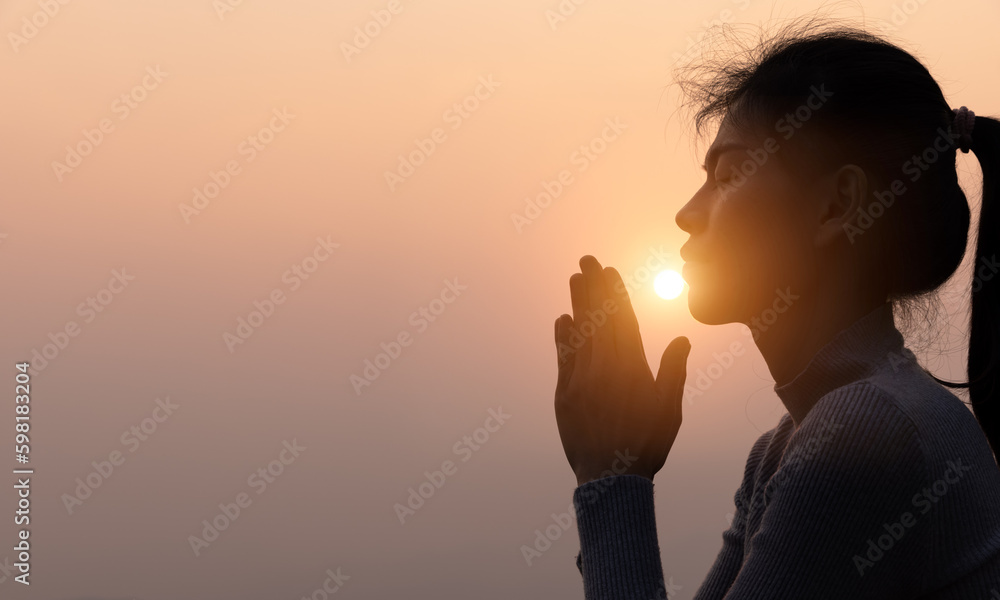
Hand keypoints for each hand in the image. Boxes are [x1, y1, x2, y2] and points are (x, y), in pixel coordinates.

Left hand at [553, 255, 690, 486]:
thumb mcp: (669, 409)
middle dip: (593, 287)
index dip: (616, 294)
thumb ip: (673, 370)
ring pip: (579, 333)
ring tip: (574, 278)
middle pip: (599, 319)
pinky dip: (563, 337)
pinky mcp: (564, 396)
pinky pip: (563, 359)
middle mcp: (605, 369)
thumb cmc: (647, 445)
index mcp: (633, 369)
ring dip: (577, 303)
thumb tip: (681, 337)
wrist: (611, 480)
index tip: (611, 272)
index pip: (623, 321)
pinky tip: (562, 318)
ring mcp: (581, 381)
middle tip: (586, 260)